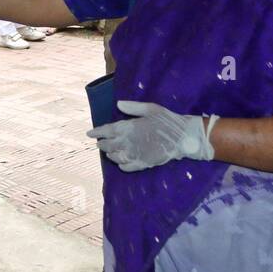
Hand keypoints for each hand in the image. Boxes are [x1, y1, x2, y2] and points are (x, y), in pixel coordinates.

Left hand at [87, 100, 218, 170]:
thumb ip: (133, 108)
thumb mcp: (151, 109)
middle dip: (102, 144)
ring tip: (108, 152)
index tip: (89, 133)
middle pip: (108, 145)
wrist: (183, 137)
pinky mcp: (143, 164)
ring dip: (110, 154)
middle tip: (99, 143)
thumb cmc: (167, 120)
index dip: (97, 132)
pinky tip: (120, 162)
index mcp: (130, 127)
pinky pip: (126, 167)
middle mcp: (129, 142)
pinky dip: (121, 164)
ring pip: (115, 157)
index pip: (107, 130)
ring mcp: (135, 154)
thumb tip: (118, 104)